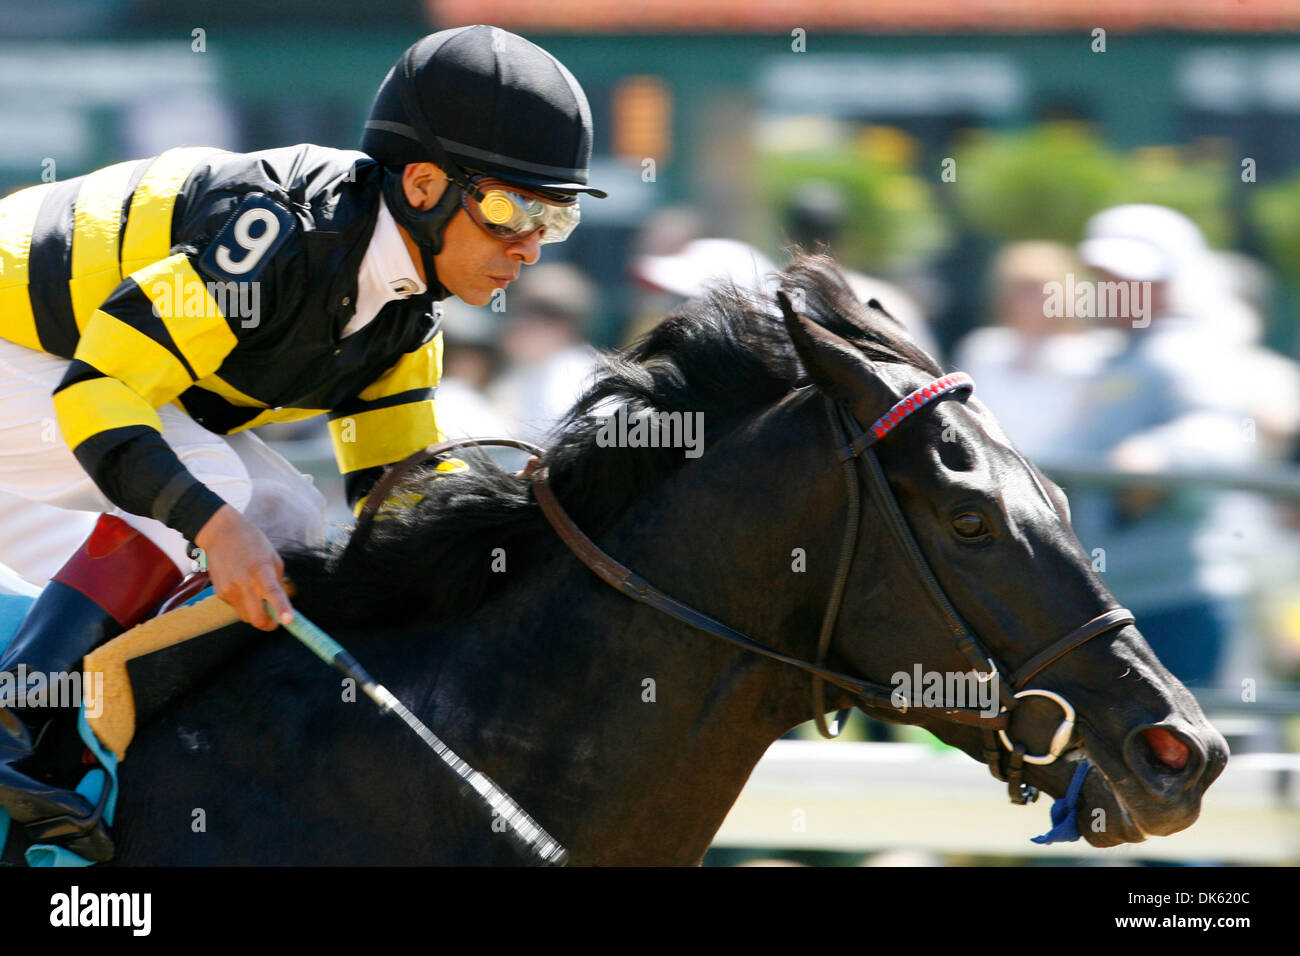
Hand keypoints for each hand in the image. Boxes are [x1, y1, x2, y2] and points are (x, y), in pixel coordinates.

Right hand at [194, 504, 293, 630]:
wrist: (220, 533)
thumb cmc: (252, 543)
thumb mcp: (272, 557)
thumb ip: (278, 582)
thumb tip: (282, 605)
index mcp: (261, 569)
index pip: (272, 593)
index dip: (281, 609)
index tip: (288, 621)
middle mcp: (243, 582)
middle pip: (257, 617)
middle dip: (269, 624)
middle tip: (276, 621)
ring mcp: (229, 589)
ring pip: (247, 617)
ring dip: (257, 614)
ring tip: (259, 597)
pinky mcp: (220, 593)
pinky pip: (237, 608)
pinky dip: (244, 604)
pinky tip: (243, 587)